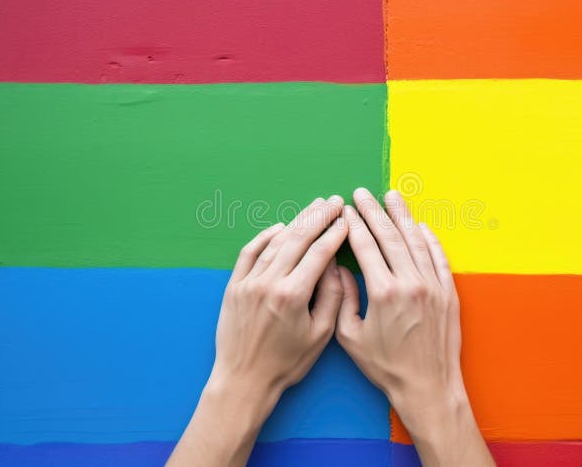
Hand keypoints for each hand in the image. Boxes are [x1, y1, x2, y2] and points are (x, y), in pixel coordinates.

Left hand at [168, 196, 349, 466]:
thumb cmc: (286, 363)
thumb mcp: (320, 336)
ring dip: (296, 222)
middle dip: (319, 217)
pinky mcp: (234, 286)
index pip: (319, 253)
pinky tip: (280, 227)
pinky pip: (250, 252)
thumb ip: (331, 297)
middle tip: (334, 202)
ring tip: (313, 208)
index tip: (347, 219)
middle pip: (297, 239)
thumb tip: (336, 266)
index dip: (335, 233)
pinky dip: (265, 237)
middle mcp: (269, 282)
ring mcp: (248, 282)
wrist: (244, 380)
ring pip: (275, 241)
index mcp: (293, 295)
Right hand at [336, 188, 494, 466]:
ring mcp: (433, 286)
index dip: (354, 225)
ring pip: (416, 241)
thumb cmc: (386, 368)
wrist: (428, 387)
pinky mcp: (448, 293)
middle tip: (362, 193)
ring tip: (392, 197)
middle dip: (374, 211)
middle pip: (390, 236)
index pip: (366, 246)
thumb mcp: (351, 338)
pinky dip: (430, 239)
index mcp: (383, 292)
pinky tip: (421, 226)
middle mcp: (410, 283)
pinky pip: (439, 258)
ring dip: (402, 216)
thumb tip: (338, 271)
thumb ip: (342, 300)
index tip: (345, 210)